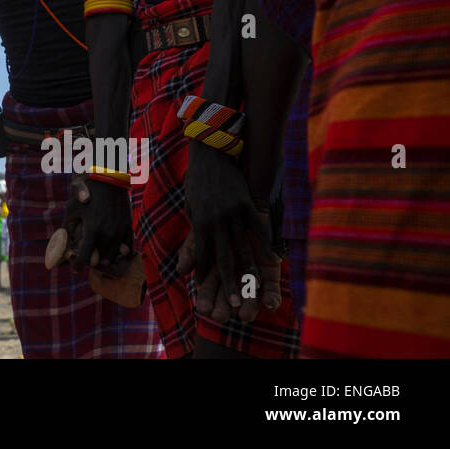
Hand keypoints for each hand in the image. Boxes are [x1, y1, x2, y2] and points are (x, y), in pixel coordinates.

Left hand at [58, 174, 133, 276]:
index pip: (84, 257)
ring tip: (98, 258)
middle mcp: (108, 234)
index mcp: (92, 230)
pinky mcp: (128, 226)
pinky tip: (113, 253)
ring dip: (105, 260)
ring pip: (114, 256)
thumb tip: (63, 243)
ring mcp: (120, 231)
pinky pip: (127, 247)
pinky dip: (120, 253)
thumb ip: (67, 228)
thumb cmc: (86, 192)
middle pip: (100, 260)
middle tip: (86, 262)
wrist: (109, 177)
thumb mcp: (71, 208)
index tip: (74, 269)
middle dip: (92, 262)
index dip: (78, 265)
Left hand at [178, 141, 281, 322]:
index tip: (212, 297)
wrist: (211, 151)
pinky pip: (259, 229)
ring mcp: (232, 213)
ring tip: (254, 291)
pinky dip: (266, 245)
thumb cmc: (198, 181)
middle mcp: (215, 221)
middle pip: (223, 257)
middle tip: (234, 306)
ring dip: (248, 271)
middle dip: (228, 283)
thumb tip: (184, 268)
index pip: (204, 256)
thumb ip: (193, 237)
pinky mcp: (247, 204)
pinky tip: (273, 260)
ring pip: (242, 247)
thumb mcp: (191, 208)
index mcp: (199, 223)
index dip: (208, 278)